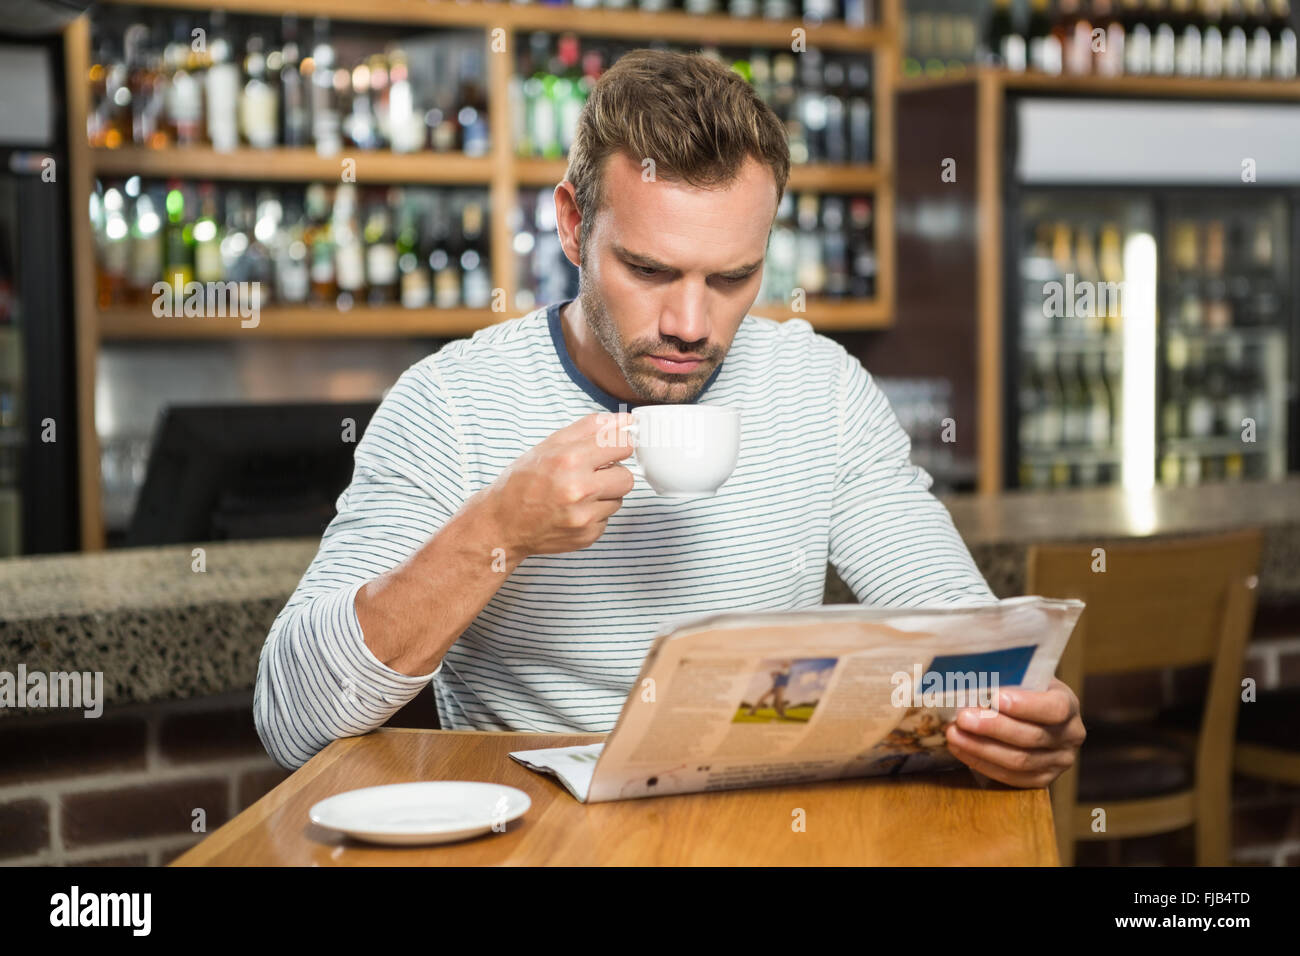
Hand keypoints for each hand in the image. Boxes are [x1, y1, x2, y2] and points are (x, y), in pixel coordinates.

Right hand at [485, 411, 635, 559]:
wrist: (502, 523)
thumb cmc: (523, 482)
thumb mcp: (550, 445)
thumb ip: (590, 428)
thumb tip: (624, 420)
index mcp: (569, 460)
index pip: (623, 445)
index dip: (618, 444)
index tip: (611, 448)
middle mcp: (578, 489)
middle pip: (627, 477)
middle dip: (613, 473)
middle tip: (591, 474)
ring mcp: (584, 516)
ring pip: (619, 499)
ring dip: (604, 495)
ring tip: (577, 494)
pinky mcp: (587, 536)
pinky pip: (607, 519)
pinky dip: (594, 514)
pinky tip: (573, 510)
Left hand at [944, 678, 1085, 788]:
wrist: (1032, 711)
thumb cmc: (1022, 689)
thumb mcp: (1022, 676)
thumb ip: (1006, 677)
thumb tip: (971, 677)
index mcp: (1068, 705)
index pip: (1054, 708)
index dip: (1025, 705)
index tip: (995, 697)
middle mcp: (1070, 736)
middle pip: (1031, 737)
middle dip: (993, 727)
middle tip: (963, 717)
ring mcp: (1058, 762)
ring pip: (1019, 761)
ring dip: (981, 748)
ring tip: (954, 734)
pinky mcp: (1041, 780)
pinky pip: (1010, 777)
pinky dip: (981, 762)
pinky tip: (961, 749)